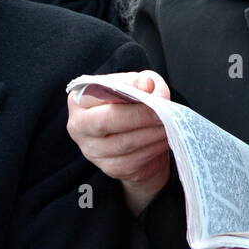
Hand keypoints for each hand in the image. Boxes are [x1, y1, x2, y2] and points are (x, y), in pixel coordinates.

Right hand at [67, 70, 171, 215]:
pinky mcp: (110, 167)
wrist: (136, 139)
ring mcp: (92, 150)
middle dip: (140, 115)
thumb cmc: (131, 106)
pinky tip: (164, 138)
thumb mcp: (137, 85)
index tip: (150, 87)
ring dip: (152, 132)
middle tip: (165, 110)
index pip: (97, 92)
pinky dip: (154, 147)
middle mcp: (79, 126)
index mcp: (79, 99)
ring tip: (169, 123)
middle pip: (105, 121)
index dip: (124, 89)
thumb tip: (146, 84)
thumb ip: (141, 81)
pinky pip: (135, 158)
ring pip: (125, 143)